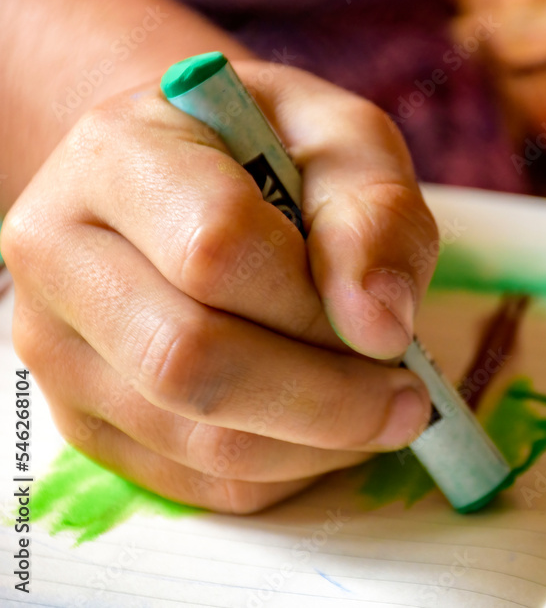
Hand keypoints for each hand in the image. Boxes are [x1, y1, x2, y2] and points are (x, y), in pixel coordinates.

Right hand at [1, 60, 438, 511]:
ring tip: (380, 410)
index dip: (318, 306)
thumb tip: (380, 325)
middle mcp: (58, 252)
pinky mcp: (87, 418)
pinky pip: (196, 481)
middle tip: (411, 400)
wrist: (188, 180)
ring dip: (317, 444)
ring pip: (194, 437)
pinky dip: (287, 471)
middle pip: (189, 360)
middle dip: (327, 399)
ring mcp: (57, 347)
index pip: (214, 250)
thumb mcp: (346, 141)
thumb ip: (375, 213)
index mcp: (117, 155)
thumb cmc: (272, 149)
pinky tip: (328, 432)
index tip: (395, 331)